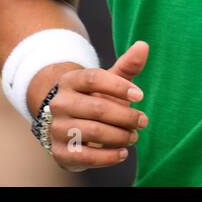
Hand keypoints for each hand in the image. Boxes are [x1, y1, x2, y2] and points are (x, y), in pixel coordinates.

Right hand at [37, 40, 149, 172]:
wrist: (67, 126)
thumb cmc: (94, 99)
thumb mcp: (108, 82)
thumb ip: (126, 66)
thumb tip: (143, 45)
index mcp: (70, 81)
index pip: (94, 78)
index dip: (119, 86)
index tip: (140, 96)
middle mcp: (59, 103)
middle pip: (98, 108)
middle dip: (126, 116)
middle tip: (143, 121)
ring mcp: (57, 128)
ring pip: (95, 132)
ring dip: (121, 136)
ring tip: (133, 136)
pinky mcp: (60, 152)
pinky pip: (87, 156)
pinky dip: (109, 156)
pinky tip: (122, 152)